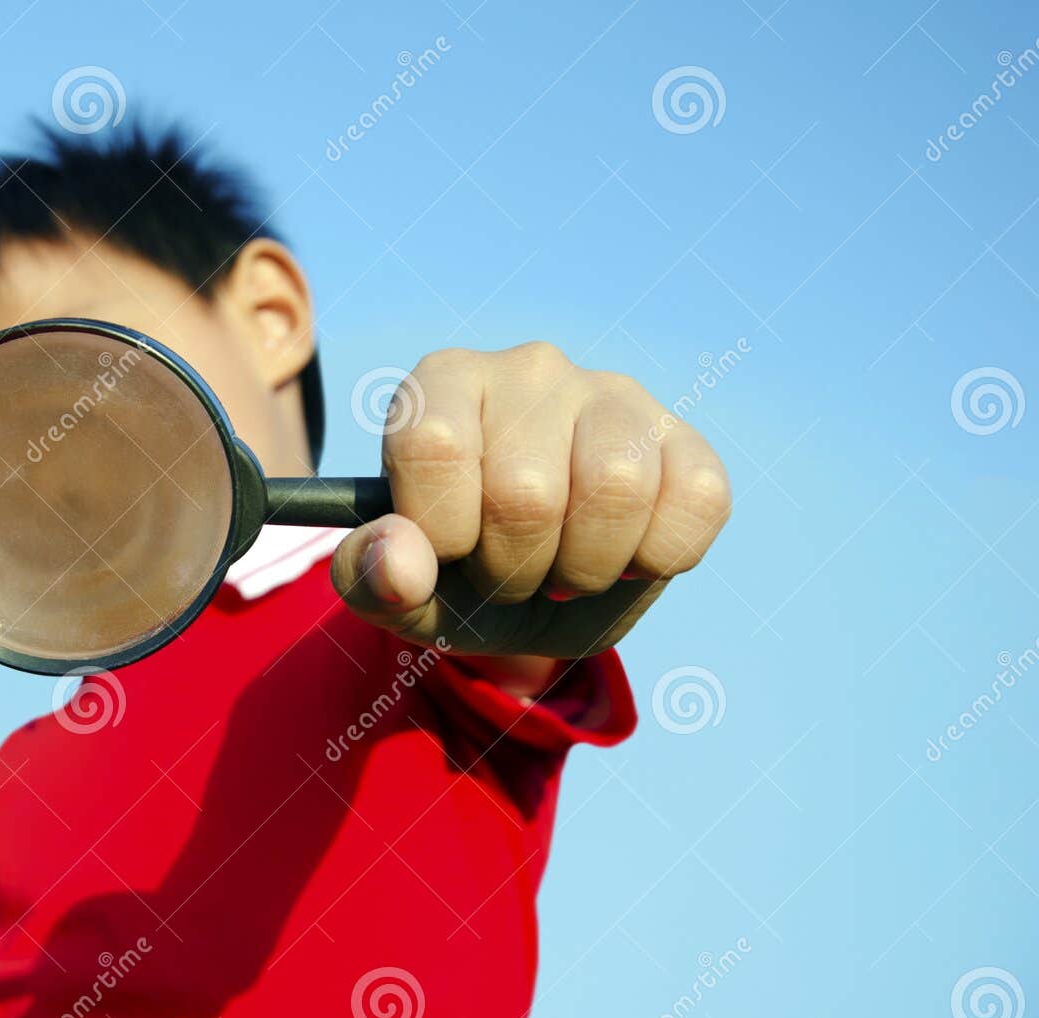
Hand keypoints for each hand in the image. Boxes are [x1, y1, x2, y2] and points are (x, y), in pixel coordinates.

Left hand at [331, 342, 730, 658]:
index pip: (435, 446)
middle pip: (526, 491)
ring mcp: (612, 394)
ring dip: (586, 567)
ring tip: (563, 568)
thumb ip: (371, 578)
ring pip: (617, 486)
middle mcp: (527, 369)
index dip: (443, 530)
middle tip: (508, 572)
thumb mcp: (400, 592)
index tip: (450, 553)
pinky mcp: (681, 437)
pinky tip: (624, 555)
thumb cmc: (456, 578)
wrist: (541, 599)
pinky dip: (657, 558)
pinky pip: (694, 499)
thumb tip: (400, 563)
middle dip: (513, 571)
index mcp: (441, 385)